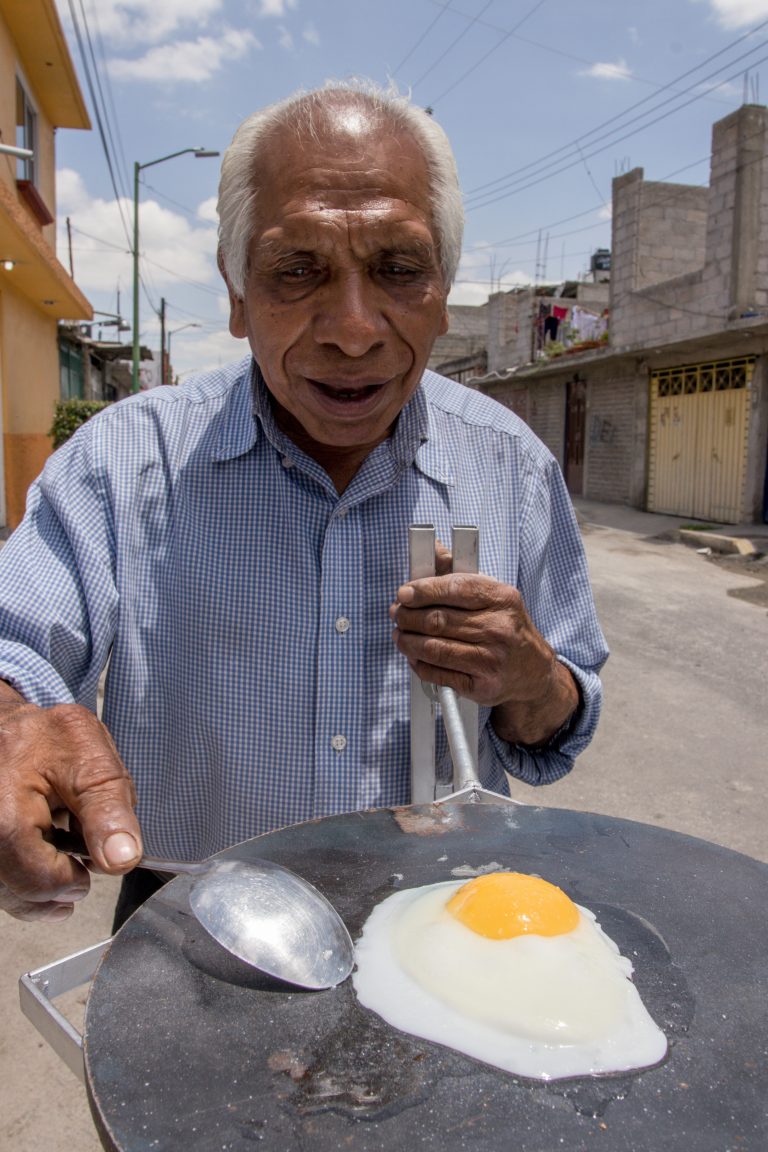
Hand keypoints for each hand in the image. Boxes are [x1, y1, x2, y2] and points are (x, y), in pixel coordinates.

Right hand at [0, 684, 141, 921]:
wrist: (10, 725)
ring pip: (8, 892)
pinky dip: (22, 874)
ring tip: (58, 853)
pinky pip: (1, 879)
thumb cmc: (49, 738)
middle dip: (56, 882)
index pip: (39, 880)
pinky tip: (39, 852)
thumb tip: (122, 860)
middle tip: (75, 854)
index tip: (89, 861)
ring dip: (38, 883)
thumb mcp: (91, 760)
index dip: (73, 879)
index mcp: (6, 813)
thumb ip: (109, 811)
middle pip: (21, 892)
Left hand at [390, 567, 578, 746]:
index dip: (423, 590)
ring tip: (400, 635)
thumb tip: (432, 548)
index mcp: (502, 599)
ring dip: (408, 641)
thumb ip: (459, 572)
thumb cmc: (506, 627)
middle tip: (398, 614)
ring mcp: (491, 659)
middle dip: (408, 617)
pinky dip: (419, 665)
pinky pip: (439, 674)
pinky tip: (414, 657)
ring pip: (434, 648)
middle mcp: (498, 629)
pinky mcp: (482, 685)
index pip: (455, 588)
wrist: (533, 670)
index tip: (404, 593)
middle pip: (438, 620)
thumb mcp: (493, 594)